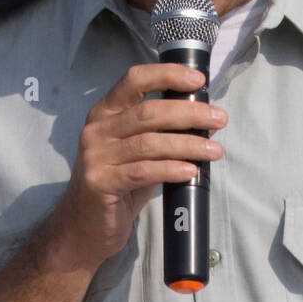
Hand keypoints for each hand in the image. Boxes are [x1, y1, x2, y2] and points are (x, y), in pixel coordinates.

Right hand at [51, 62, 226, 269]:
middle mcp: (97, 129)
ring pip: (150, 142)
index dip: (167, 75)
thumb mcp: (137, 152)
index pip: (135, 79)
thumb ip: (162, 133)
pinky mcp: (100, 183)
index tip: (198, 80)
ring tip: (214, 150)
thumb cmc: (118, 185)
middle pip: (149, 111)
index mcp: (105, 112)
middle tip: (219, 118)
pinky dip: (171, 168)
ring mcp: (96, 156)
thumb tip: (205, 120)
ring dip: (188, 144)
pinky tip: (190, 170)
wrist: (82, 226)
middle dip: (189, 112)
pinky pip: (142, 171)